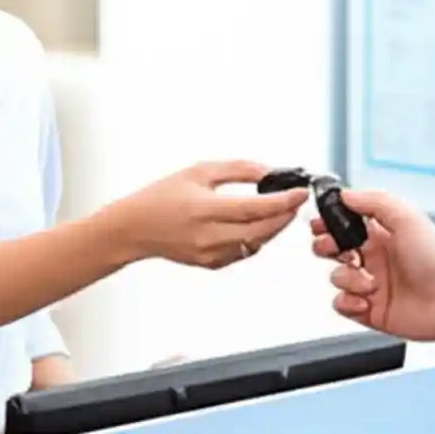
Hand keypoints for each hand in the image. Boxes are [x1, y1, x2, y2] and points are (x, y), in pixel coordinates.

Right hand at [107, 160, 307, 268]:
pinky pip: (244, 252)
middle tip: (296, 201)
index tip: (301, 192)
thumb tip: (269, 172)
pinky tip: (256, 224)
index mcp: (204, 210)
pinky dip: (256, 238)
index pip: (256, 208)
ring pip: (256, 244)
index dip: (284, 201)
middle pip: (262, 230)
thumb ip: (237, 170)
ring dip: (273, 227)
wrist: (133, 228)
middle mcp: (208, 236)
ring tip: (280, 209)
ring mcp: (210, 254)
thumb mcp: (199, 172)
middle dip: (285, 216)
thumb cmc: (161, 197)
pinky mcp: (211, 264)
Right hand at [311, 190, 434, 342]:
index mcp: (383, 234)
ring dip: (346, 278)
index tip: (320, 223)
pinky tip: (364, 301)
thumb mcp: (406, 217)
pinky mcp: (371, 311)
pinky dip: (347, 302)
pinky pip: (342, 305)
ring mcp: (372, 285)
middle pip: (334, 249)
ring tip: (368, 283)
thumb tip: (345, 194)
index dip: (329, 223)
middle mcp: (376, 258)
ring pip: (337, 278)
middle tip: (333, 248)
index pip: (346, 224)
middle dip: (325, 246)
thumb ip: (373, 201)